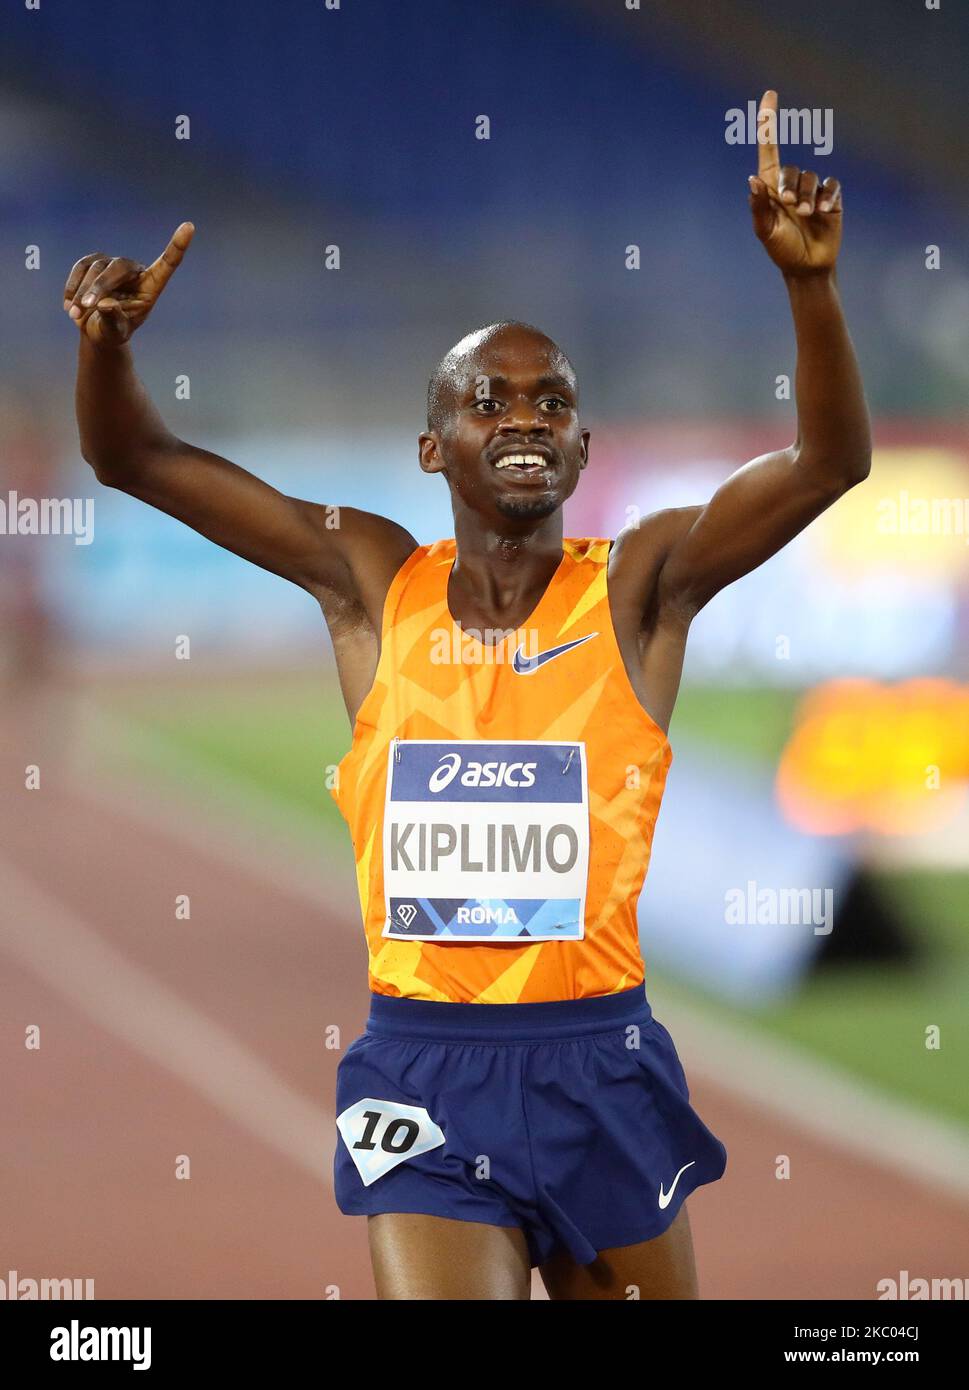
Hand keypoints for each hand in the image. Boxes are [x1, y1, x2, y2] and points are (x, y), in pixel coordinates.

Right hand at [63, 222, 194, 344]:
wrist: (96, 330)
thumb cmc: (113, 332)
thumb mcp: (115, 333)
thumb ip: (114, 320)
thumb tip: (106, 304)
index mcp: (151, 287)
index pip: (167, 264)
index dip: (177, 246)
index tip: (190, 227)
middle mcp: (134, 271)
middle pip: (118, 267)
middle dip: (100, 287)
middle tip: (87, 306)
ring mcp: (112, 264)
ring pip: (95, 268)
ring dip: (82, 293)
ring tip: (76, 316)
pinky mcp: (92, 263)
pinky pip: (80, 269)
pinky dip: (72, 287)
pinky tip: (69, 306)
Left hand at [747, 92, 840, 276]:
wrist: (807, 267)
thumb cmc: (781, 250)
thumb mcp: (765, 231)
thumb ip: (758, 207)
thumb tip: (752, 180)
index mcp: (771, 189)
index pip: (769, 149)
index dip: (768, 122)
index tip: (770, 95)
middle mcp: (791, 185)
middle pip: (791, 170)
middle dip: (789, 187)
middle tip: (789, 207)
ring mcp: (812, 191)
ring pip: (811, 178)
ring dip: (808, 196)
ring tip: (806, 214)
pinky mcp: (831, 199)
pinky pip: (831, 186)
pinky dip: (827, 196)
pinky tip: (824, 212)